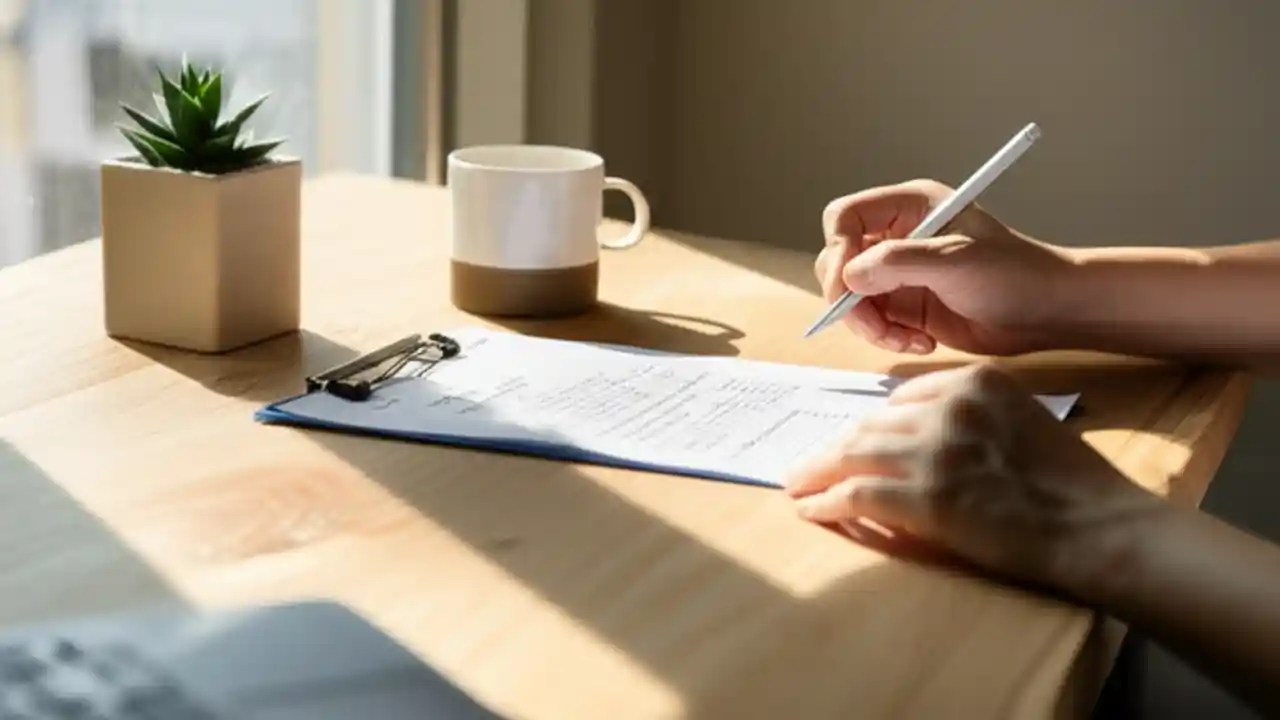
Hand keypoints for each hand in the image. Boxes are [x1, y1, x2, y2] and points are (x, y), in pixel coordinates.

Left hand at [783, 365, 1163, 595]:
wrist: (1097, 526)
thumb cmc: (1070, 484)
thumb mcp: (1021, 421)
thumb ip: (972, 418)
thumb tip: (920, 437)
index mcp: (974, 381)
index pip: (902, 398)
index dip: (871, 424)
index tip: (852, 441)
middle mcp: (947, 406)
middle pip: (871, 423)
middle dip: (834, 446)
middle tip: (808, 463)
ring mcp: (932, 450)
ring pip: (852, 454)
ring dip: (816, 471)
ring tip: (796, 484)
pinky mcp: (922, 496)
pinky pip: (854, 494)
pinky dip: (826, 503)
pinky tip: (811, 509)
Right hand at [815, 179, 1075, 355]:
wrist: (1048, 312)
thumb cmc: (1014, 274)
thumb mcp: (956, 261)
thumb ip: (898, 263)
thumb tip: (848, 278)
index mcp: (909, 207)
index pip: (844, 218)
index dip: (836, 252)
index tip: (846, 289)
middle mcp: (898, 236)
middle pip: (839, 261)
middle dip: (850, 299)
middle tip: (876, 326)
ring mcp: (899, 272)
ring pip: (851, 297)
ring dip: (869, 325)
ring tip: (906, 339)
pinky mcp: (905, 305)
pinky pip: (873, 322)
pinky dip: (887, 337)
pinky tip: (922, 342)